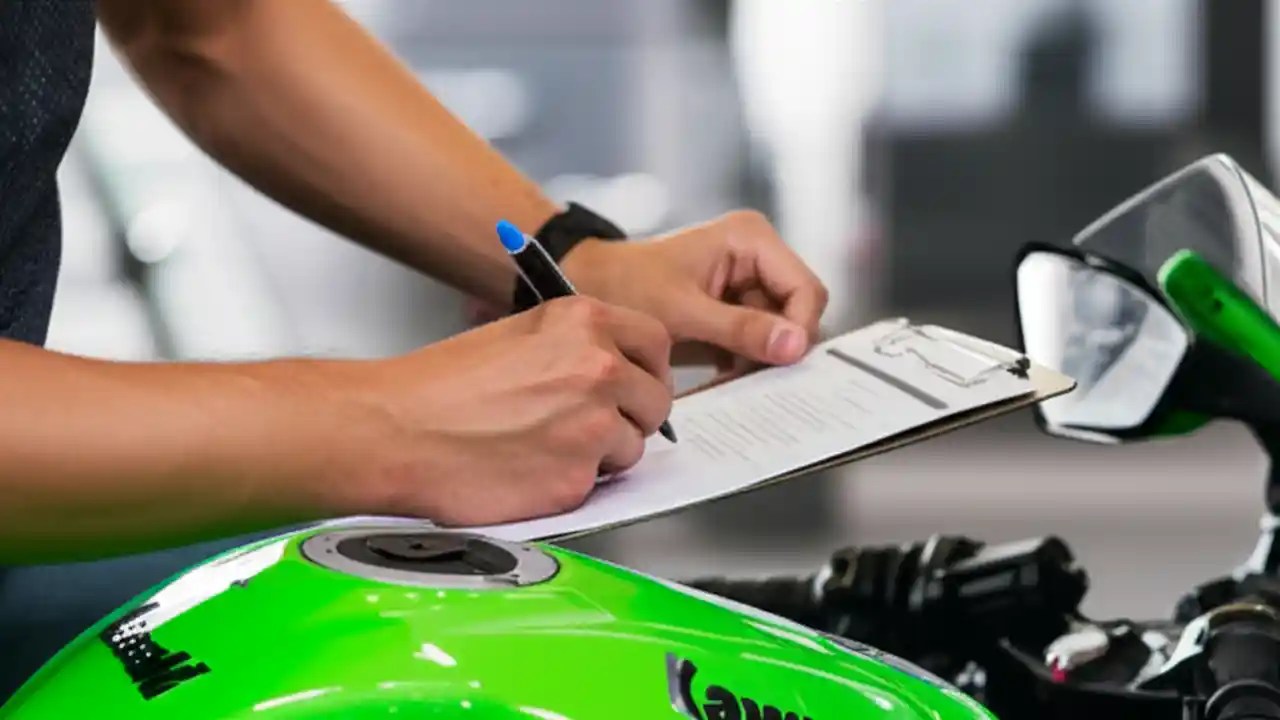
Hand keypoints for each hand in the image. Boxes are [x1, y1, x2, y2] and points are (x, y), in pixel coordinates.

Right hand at [339, 296, 672, 526]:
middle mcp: (600, 367)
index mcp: (584, 322)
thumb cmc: (440, 386)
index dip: (647, 368)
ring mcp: (593, 425)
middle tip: (595, 424)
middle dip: (632, 414)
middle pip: (656, 399)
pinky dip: (574, 482)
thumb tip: (617, 365)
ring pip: (633, 446)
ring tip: (548, 446)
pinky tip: (533, 469)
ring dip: (604, 452)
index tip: (636, 382)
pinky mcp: (578, 479)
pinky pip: (601, 484)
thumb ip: (577, 345)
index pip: (657, 342)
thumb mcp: (520, 335)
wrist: (395, 431)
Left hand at [561, 210, 827, 375]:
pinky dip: (745, 363)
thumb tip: (795, 346)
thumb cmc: (626, 286)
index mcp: (751, 239)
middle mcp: (758, 257)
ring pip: (780, 332)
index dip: (800, 328)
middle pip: (798, 312)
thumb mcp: (683, 311)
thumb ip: (741, 328)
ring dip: (760, 359)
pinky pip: (758, 342)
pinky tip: (721, 376)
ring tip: (728, 376)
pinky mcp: (735, 310)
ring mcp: (748, 284)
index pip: (806, 289)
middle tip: (750, 375)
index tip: (780, 363)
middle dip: (778, 346)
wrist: (588, 289)